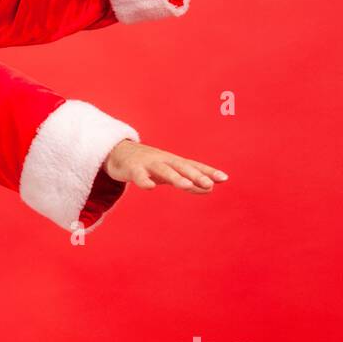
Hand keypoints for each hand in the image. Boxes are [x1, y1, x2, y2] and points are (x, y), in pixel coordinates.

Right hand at [103, 139, 227, 192]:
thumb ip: (189, 181)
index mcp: (174, 162)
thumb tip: (211, 188)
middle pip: (182, 167)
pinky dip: (144, 180)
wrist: (118, 153)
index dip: (208, 172)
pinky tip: (150, 187)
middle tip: (209, 183)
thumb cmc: (149, 165)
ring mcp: (148, 163)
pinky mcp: (132, 169)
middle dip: (196, 175)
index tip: (224, 178)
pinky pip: (139, 176)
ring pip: (163, 170)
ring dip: (175, 177)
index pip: (194, 166)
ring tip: (187, 185)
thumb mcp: (170, 173)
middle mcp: (164, 160)